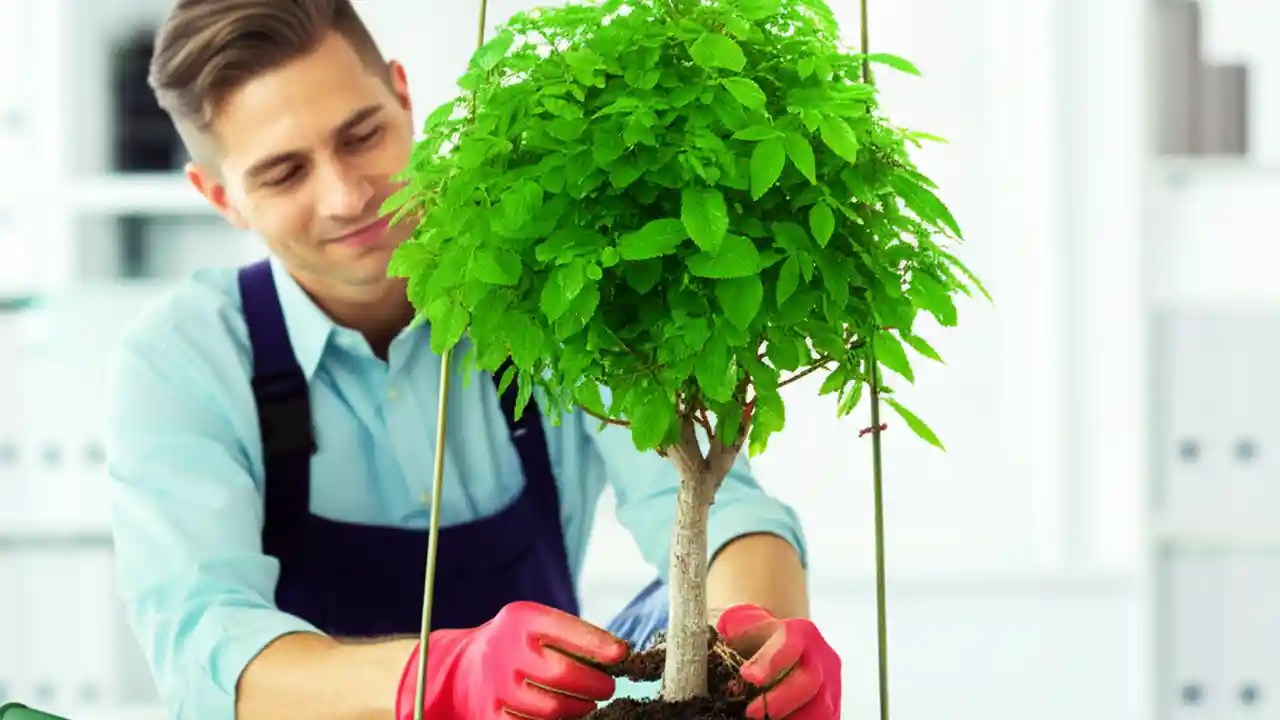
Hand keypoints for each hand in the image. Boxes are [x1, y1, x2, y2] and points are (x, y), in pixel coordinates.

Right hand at [396, 601, 627, 718]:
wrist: (463, 668)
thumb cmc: (516, 644)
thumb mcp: (535, 625)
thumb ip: (570, 636)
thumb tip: (618, 655)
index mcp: (519, 620)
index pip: (565, 630)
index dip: (597, 644)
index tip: (622, 654)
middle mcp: (504, 650)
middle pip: (562, 675)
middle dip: (595, 684)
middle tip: (608, 687)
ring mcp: (495, 686)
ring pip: (552, 708)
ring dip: (580, 708)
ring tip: (589, 703)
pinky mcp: (491, 715)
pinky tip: (566, 716)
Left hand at [716, 604, 840, 718]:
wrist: (780, 645)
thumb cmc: (756, 639)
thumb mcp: (742, 628)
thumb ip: (731, 641)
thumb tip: (713, 659)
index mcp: (800, 633)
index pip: (789, 645)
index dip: (769, 662)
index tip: (747, 677)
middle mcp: (821, 659)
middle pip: (808, 683)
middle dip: (779, 700)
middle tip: (750, 713)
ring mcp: (831, 687)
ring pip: (820, 710)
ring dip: (792, 719)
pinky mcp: (831, 710)